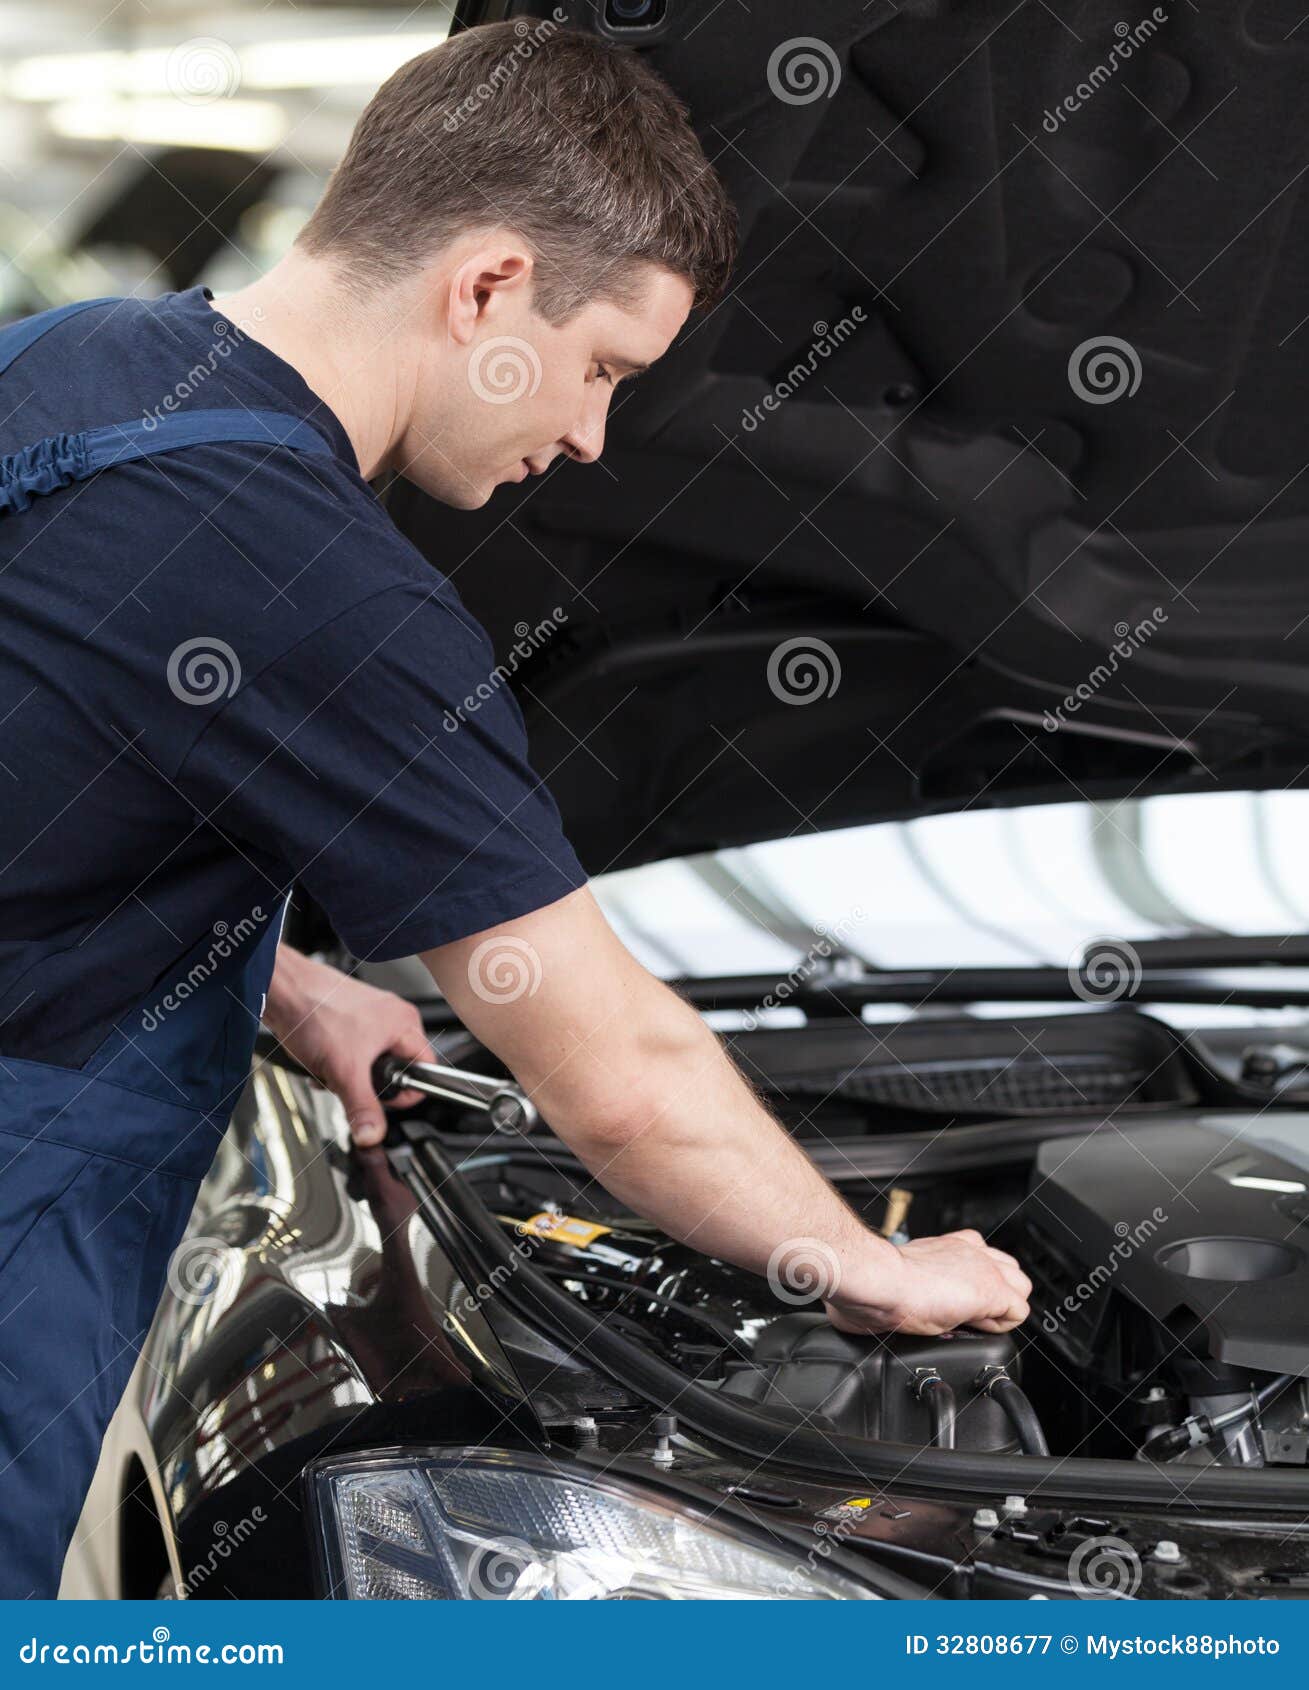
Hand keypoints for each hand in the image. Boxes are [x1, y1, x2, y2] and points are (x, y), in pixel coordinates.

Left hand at [262, 945, 432, 1145]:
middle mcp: (393, 1018)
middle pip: (394, 1071)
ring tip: (330, 1068)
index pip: (425, 1072)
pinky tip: (320, 1061)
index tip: (381, 1101)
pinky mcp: (349, 1020)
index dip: (403, 1093)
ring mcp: (371, 1018)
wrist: (282, 991)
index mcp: (406, 1024)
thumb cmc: (315, 1011)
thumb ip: (363, 1107)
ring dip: (347, 1076)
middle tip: (348, 1080)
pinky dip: (336, 1063)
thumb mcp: (344, 1070)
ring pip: (369, 1065)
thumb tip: (373, 1135)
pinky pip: (352, 1054)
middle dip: (366, 1085)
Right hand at [824, 1229, 1030, 1336]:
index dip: (977, 1285)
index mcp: (950, 1245)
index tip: (957, 1301)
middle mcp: (971, 1250)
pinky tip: (974, 1325)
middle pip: (1010, 1270)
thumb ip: (920, 1279)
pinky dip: (1000, 1325)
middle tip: (969, 1313)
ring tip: (973, 1320)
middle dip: (1000, 1294)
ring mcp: (984, 1268)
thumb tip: (899, 1301)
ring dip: (1003, 1308)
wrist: (879, 1279)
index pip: (986, 1260)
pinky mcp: (992, 1290)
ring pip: (1021, 1287)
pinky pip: (1017, 1313)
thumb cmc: (879, 1281)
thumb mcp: (906, 1275)